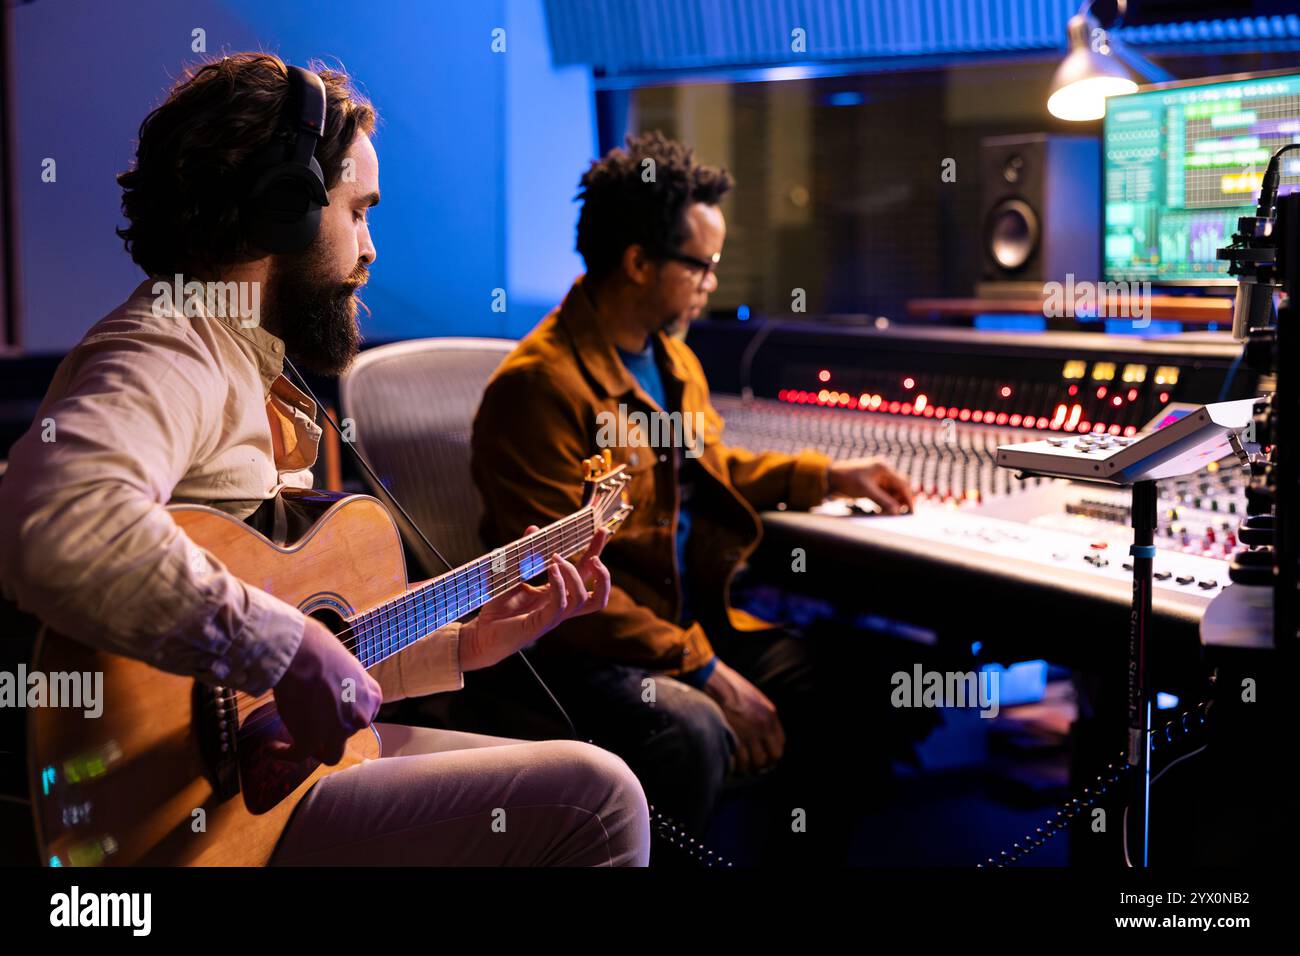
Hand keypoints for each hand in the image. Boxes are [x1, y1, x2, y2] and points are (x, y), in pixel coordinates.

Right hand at [271, 616, 381, 765]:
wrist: (300, 652)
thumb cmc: (318, 647)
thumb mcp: (345, 664)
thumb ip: (344, 683)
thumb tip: (327, 683)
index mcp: (371, 696)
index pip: (363, 716)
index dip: (346, 718)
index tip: (330, 715)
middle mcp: (361, 717)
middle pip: (347, 734)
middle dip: (332, 734)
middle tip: (312, 728)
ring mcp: (338, 732)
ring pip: (331, 755)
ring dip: (315, 751)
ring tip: (296, 745)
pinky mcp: (311, 741)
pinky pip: (297, 755)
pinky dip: (283, 753)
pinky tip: (270, 746)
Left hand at [460, 526, 611, 671]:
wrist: (480, 635)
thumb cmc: (496, 609)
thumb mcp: (511, 575)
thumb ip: (524, 554)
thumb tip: (534, 528)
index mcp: (556, 595)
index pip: (584, 574)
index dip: (596, 553)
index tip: (602, 531)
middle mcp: (559, 607)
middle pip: (596, 594)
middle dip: (602, 572)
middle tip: (595, 554)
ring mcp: (552, 617)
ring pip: (583, 599)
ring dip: (574, 575)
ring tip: (556, 559)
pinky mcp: (540, 624)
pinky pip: (560, 606)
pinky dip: (560, 585)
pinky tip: (551, 569)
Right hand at [702, 659, 784, 776]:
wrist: (715, 683)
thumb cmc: (730, 687)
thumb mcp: (754, 698)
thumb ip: (760, 715)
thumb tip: (759, 732)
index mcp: (770, 715)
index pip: (780, 743)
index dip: (772, 753)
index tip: (765, 757)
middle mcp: (764, 726)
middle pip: (773, 756)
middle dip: (764, 763)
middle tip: (755, 766)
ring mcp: (751, 734)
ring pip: (757, 762)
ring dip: (750, 767)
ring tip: (742, 768)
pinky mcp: (736, 739)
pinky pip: (741, 762)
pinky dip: (737, 767)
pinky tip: (732, 766)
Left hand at [829, 457, 915, 514]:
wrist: (829, 477)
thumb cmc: (846, 479)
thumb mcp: (866, 490)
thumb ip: (883, 501)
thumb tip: (897, 512)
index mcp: (884, 468)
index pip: (902, 484)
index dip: (908, 498)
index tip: (912, 511)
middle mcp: (883, 472)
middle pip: (899, 488)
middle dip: (901, 501)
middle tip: (903, 515)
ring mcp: (877, 478)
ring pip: (891, 492)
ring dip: (892, 504)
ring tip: (890, 514)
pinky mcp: (871, 485)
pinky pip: (883, 495)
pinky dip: (884, 503)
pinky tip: (882, 512)